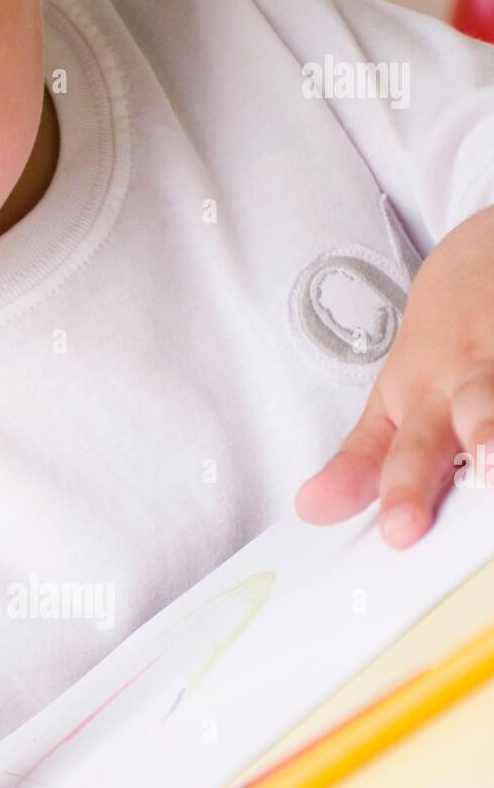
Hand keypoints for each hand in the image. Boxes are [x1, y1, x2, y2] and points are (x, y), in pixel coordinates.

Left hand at [296, 207, 493, 546]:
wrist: (485, 256)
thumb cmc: (441, 349)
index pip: (411, 451)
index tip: (400, 531)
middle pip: (479, 406)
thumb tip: (311, 510)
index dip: (405, 490)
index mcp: (426, 400)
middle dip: (485, 435)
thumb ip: (361, 462)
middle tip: (488, 467)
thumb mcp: (393, 401)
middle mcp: (475, 376)